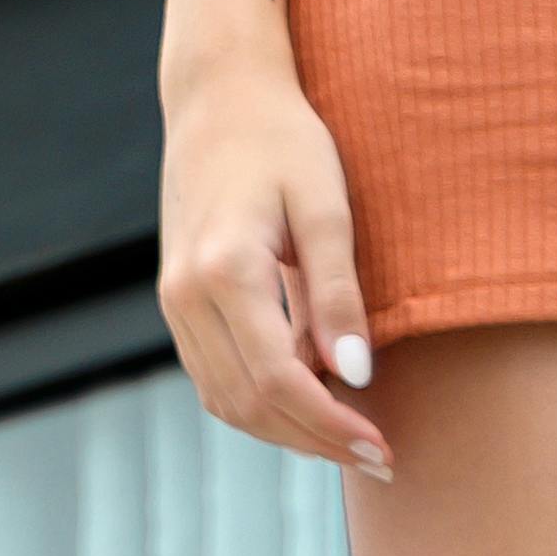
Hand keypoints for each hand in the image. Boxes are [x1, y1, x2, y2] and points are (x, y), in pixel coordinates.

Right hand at [157, 55, 391, 477]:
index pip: (278, 381)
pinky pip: (214, 376)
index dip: (331, 426)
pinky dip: (260, 402)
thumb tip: (356, 377)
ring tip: (350, 438)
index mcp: (224, 270)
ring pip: (226, 401)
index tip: (382, 448)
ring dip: (286, 431)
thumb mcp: (326, 205)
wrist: (220, 97)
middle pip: (249, 405)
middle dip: (314, 441)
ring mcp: (174, 302)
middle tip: (379, 458)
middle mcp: (186, 296)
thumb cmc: (283, 140)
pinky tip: (310, 398)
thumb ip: (338, 292)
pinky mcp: (177, 302)